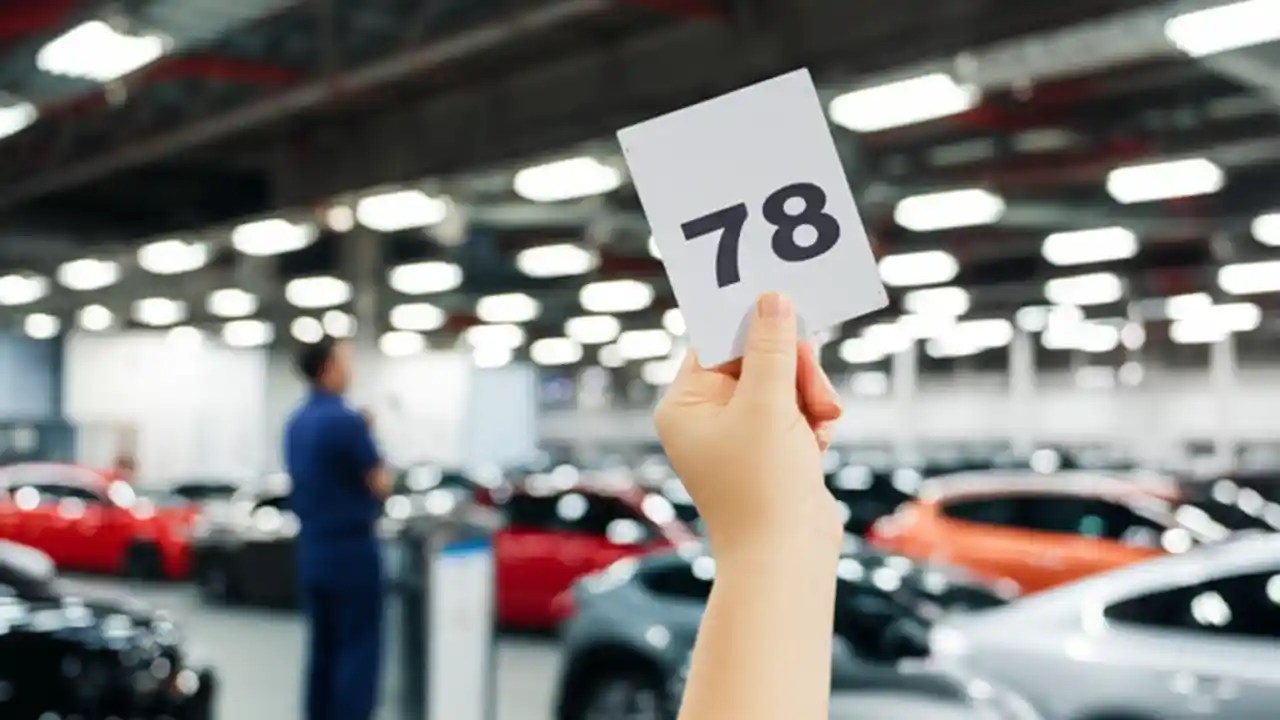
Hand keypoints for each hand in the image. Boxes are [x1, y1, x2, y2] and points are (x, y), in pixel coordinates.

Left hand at [655, 292, 843, 555]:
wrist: (787, 559)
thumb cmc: (765, 484)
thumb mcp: (770, 404)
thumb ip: (772, 347)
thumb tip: (771, 297)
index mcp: (684, 404)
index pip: (718, 342)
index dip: (756, 327)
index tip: (791, 310)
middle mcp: (704, 417)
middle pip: (757, 359)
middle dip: (795, 372)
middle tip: (817, 393)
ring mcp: (737, 435)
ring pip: (783, 383)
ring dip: (810, 396)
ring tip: (823, 422)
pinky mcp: (768, 450)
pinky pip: (794, 411)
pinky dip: (812, 419)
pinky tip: (820, 442)